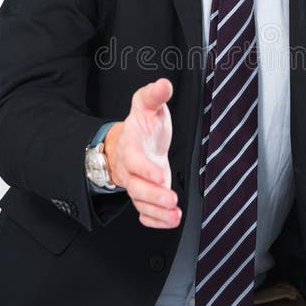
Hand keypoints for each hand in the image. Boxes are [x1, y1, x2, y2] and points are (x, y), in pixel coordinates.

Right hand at [103, 78, 180, 228]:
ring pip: (142, 203)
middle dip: (154, 196)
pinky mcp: (144, 196)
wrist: (131, 141)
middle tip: (171, 200)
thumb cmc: (142, 125)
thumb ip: (154, 95)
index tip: (161, 176)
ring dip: (158, 212)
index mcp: (131, 147)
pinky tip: (169, 221)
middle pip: (138, 187)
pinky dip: (155, 220)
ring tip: (175, 216)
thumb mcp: (147, 105)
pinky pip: (145, 213)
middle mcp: (132, 169)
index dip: (146, 169)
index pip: (136, 161)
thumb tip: (164, 84)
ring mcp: (137, 184)